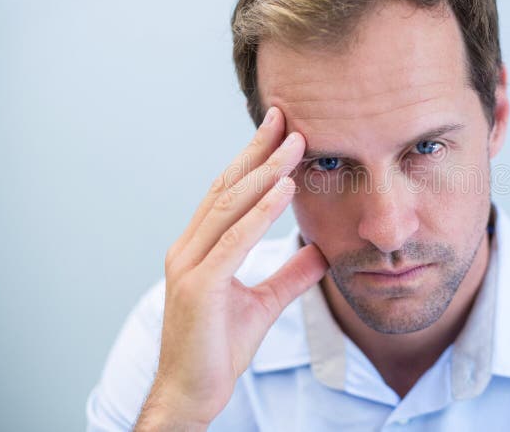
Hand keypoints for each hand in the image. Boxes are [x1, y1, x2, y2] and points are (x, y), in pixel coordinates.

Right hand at [134, 106, 327, 430]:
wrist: (192, 393)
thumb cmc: (219, 348)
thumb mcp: (264, 303)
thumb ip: (291, 274)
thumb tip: (320, 250)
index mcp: (199, 249)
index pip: (228, 193)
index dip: (253, 159)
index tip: (280, 130)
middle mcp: (189, 248)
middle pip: (226, 187)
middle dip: (256, 150)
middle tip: (284, 116)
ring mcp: (190, 266)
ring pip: (230, 206)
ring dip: (264, 172)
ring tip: (294, 144)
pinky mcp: (200, 287)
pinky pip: (235, 240)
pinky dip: (261, 212)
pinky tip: (285, 189)